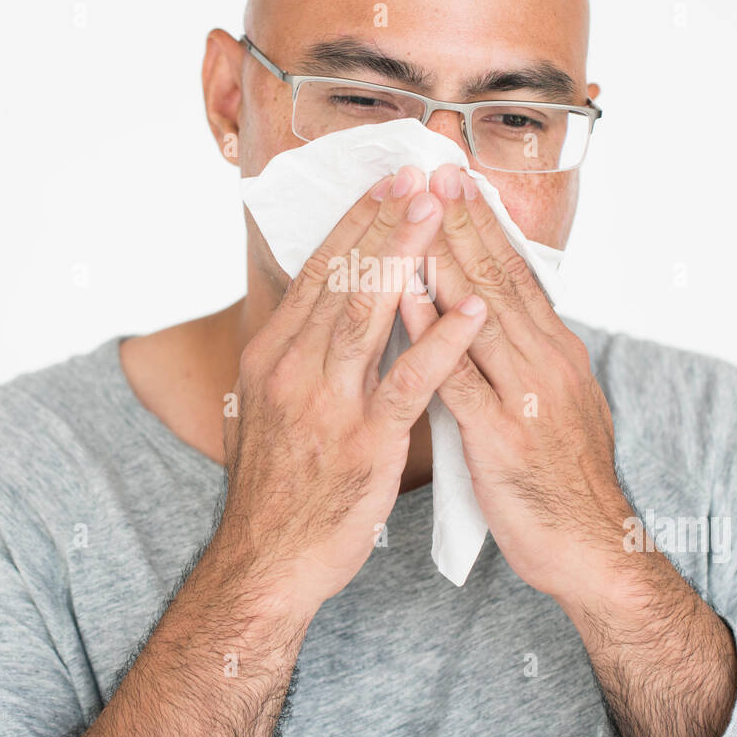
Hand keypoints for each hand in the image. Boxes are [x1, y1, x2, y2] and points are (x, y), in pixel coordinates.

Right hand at [219, 166, 487, 612]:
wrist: (265, 562)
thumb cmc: (276, 486)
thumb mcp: (266, 408)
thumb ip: (295, 356)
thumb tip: (316, 311)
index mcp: (271, 353)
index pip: (316, 271)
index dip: (356, 222)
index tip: (388, 181)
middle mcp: (292, 368)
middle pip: (342, 277)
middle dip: (383, 221)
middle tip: (419, 173)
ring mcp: (327, 403)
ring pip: (368, 313)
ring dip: (407, 257)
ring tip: (439, 213)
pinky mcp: (363, 442)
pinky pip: (408, 382)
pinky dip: (442, 342)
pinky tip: (470, 310)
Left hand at [398, 163, 634, 603]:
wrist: (596, 549)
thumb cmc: (565, 482)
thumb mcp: (557, 405)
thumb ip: (527, 360)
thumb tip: (499, 321)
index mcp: (558, 352)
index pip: (518, 275)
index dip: (487, 226)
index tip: (459, 183)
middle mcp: (547, 361)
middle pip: (500, 278)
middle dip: (464, 221)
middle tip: (435, 170)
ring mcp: (528, 396)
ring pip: (481, 312)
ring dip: (445, 256)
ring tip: (416, 209)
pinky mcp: (503, 436)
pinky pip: (459, 374)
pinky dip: (432, 331)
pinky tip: (405, 297)